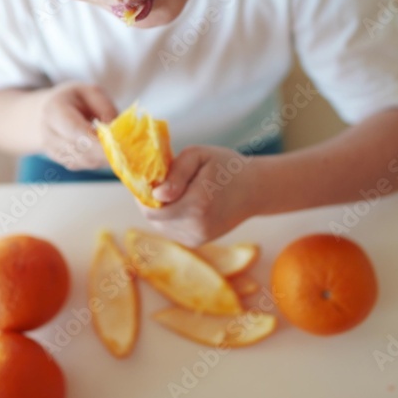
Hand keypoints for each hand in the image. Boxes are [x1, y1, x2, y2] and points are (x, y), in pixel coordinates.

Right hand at [38, 82, 117, 169]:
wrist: (46, 111)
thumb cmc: (73, 99)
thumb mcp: (91, 92)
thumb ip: (105, 108)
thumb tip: (117, 131)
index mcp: (53, 111)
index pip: (75, 130)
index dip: (97, 141)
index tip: (119, 144)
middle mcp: (48, 134)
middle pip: (80, 150)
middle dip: (106, 151)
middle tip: (128, 148)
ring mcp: (52, 151)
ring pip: (84, 161)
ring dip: (104, 157)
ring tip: (119, 146)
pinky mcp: (61, 161)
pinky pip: (84, 165)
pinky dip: (99, 160)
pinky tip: (107, 150)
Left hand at [137, 145, 262, 246]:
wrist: (255, 190)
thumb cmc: (225, 166)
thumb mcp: (199, 155)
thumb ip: (175, 172)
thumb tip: (157, 194)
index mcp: (197, 204)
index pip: (150, 208)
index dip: (142, 193)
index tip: (149, 177)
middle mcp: (196, 226)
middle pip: (152, 218)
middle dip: (149, 200)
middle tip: (161, 182)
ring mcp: (197, 238)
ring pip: (160, 225)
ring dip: (160, 209)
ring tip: (175, 191)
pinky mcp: (197, 242)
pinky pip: (171, 230)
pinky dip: (170, 216)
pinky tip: (183, 202)